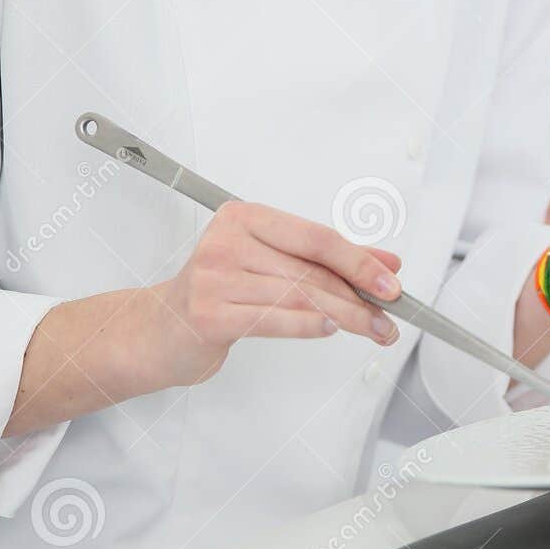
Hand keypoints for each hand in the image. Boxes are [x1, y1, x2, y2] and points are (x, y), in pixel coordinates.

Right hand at [148, 200, 403, 386]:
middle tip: (390, 317)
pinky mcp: (208, 314)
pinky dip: (307, 325)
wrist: (158, 331)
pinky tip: (331, 330)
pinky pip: (272, 319)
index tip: (391, 281)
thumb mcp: (271, 266)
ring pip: (298, 297)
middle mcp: (227, 241)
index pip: (315, 237)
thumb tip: (386, 263)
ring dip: (345, 317)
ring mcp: (214, 277)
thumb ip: (326, 262)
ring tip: (373, 330)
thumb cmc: (219, 294)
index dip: (359, 260)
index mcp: (244, 218)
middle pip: (310, 271)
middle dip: (358, 296)